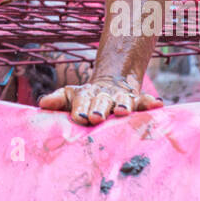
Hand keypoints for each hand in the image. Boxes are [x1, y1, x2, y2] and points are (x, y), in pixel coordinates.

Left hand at [38, 72, 161, 125]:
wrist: (112, 82)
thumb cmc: (86, 97)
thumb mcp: (70, 95)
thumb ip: (56, 99)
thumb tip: (42, 103)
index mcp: (87, 95)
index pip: (82, 101)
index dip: (81, 109)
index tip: (79, 117)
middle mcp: (105, 96)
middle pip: (102, 102)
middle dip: (99, 109)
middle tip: (95, 117)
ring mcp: (121, 98)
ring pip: (123, 100)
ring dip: (123, 105)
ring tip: (123, 110)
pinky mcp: (137, 100)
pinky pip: (145, 101)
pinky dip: (151, 102)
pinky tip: (158, 105)